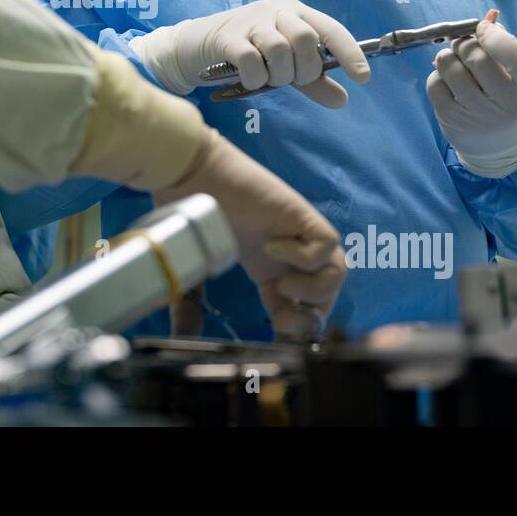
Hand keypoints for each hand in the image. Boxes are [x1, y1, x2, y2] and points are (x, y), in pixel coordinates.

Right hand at [130, 0, 369, 105]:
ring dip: (279, 75)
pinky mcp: (227, 37)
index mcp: (296, 12)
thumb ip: (313, 82)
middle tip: (291, 80)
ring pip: (280, 49)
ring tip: (268, 79)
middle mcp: (276, 11)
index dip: (349, 53)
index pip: (331, 29)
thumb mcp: (284, 65)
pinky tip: (250, 79)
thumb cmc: (248, 50)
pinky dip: (256, 77)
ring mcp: (251, 22)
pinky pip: (252, 60)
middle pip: (306, 39)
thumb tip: (343, 100)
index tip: (363, 78)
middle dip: (304, 70)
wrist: (197, 45)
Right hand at [156, 129, 346, 339]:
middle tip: (282, 319)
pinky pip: (327, 244)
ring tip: (280, 285)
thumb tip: (179, 337)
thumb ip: (188, 307)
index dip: (296, 330)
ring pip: (337, 271)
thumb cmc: (185, 213)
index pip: (300, 307)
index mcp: (267, 267)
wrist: (187, 172)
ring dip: (312, 290)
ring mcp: (296, 233)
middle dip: (311, 317)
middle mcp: (287, 253)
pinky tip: (273, 248)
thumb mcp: (190, 273)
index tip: (277, 342)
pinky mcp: (299, 214)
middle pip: (327, 294)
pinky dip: (304, 257)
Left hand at [425, 10, 516, 177]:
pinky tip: (449, 80)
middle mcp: (506, 107)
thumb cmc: (509, 99)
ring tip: (456, 61)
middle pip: (478, 59)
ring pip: (451, 68)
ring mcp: (477, 116)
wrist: (500, 145)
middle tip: (465, 44)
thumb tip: (488, 17)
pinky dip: (438, 74)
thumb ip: (505, 44)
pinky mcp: (451, 120)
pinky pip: (435, 83)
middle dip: (466, 43)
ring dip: (449, 56)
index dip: (499, 38)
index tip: (485, 28)